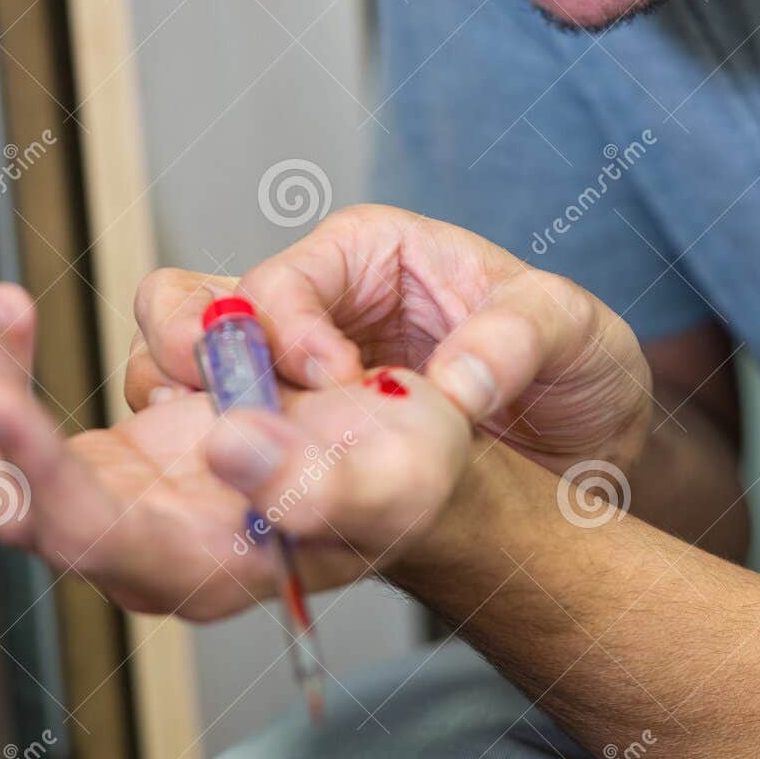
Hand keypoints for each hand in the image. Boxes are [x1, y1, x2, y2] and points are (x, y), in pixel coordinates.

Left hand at [0, 284, 470, 621]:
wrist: (396, 465)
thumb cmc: (401, 479)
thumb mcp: (394, 477)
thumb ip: (314, 482)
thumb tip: (227, 444)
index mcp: (200, 569)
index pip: (82, 529)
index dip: (29, 464)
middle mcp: (139, 548)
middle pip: (4, 503)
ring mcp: (115, 503)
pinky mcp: (110, 460)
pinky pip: (21, 424)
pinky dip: (9, 365)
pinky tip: (15, 315)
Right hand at [128, 205, 652, 476]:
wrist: (580, 455)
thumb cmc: (572, 368)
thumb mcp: (575, 331)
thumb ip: (519, 335)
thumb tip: (457, 381)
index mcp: (367, 254)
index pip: (287, 278)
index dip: (291, 330)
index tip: (336, 385)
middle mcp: (313, 308)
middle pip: (198, 309)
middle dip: (193, 355)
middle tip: (226, 418)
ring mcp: (287, 381)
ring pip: (179, 376)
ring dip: (187, 420)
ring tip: (233, 468)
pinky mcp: (287, 447)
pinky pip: (212, 449)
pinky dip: (207, 475)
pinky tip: (245, 504)